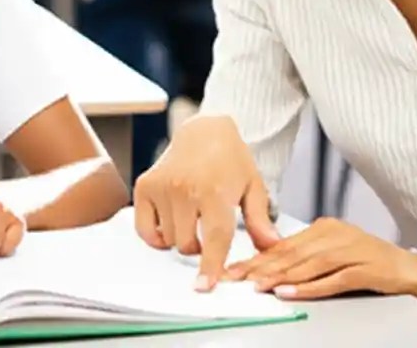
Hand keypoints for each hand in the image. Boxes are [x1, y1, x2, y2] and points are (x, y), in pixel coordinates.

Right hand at [133, 115, 279, 290]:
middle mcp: (184, 189)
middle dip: (200, 247)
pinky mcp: (145, 186)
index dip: (211, 264)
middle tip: (208, 229)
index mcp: (214, 190)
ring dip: (181, 238)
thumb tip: (271, 246)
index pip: (214, 237)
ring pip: (168, 239)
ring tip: (192, 218)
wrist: (204, 131)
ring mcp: (162, 187)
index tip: (204, 285)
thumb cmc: (231, 159)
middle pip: (188, 244)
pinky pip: (145, 229)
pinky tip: (170, 224)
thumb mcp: (253, 187)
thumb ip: (260, 220)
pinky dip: (156, 235)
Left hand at [226, 217, 416, 300]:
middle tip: (238, 278)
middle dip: (261, 267)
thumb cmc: (371, 263)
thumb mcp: (333, 254)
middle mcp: (337, 235)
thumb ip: (305, 256)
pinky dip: (310, 287)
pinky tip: (291, 292)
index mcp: (326, 228)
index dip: (257, 258)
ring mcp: (352, 250)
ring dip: (281, 276)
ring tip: (259, 286)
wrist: (414, 271)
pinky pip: (333, 279)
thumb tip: (267, 265)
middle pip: (292, 253)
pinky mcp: (367, 268)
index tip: (235, 269)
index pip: (284, 244)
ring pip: (309, 265)